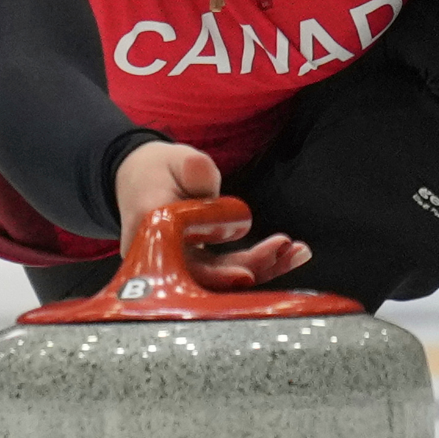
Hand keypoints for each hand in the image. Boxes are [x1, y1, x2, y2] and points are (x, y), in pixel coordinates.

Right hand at [113, 142, 309, 288]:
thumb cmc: (159, 169)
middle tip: (284, 248)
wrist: (140, 180)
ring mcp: (182, 267)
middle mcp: (164, 259)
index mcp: (152, 233)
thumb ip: (191, 167)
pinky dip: (261, 263)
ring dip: (264, 267)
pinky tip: (292, 251)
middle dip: (251, 266)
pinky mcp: (200, 266)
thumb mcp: (175, 159)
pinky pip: (230, 271)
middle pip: (208, 276)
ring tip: (298, 251)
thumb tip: (203, 171)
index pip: (183, 260)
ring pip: (224, 278)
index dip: (215, 273)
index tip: (246, 273)